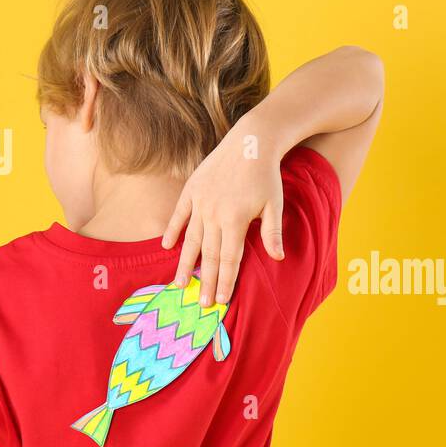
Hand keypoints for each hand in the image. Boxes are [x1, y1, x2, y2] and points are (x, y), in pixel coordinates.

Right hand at [162, 114, 285, 304]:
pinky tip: (167, 247)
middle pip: (210, 255)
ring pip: (191, 239)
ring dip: (186, 263)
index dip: (226, 281)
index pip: (230, 259)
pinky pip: (179, 215)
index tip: (221, 300)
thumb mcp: (274, 205)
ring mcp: (200, 202)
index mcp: (235, 220)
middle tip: (201, 303)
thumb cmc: (266, 176)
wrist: (250, 142)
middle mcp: (214, 213)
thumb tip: (278, 258)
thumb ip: (272, 233)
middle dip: (206, 281)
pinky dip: (172, 231)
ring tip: (179, 284)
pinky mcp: (192, 190)